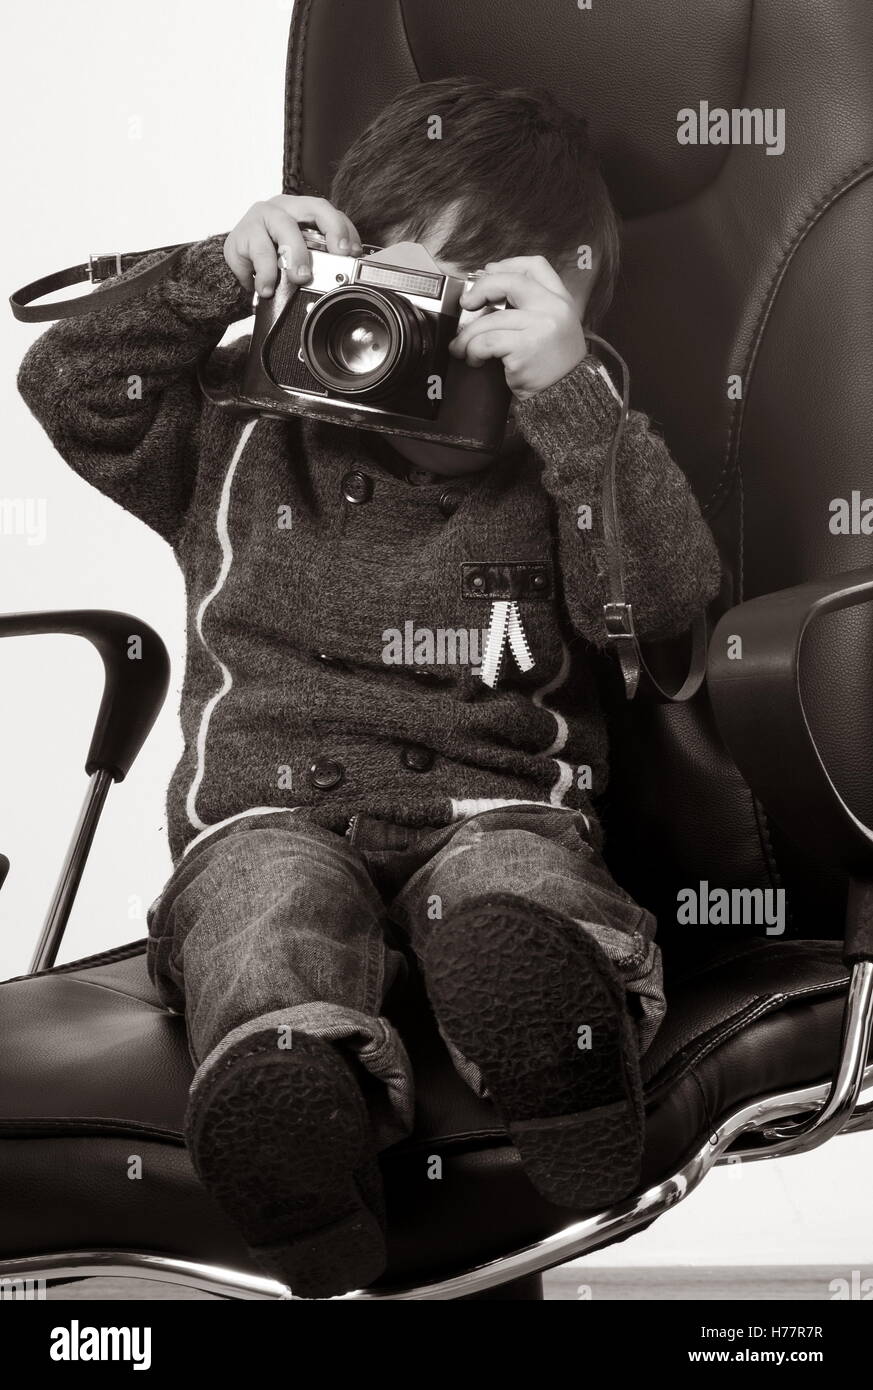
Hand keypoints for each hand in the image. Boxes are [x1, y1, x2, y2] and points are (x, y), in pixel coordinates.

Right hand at [223, 195, 362, 298]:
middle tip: (339, 255)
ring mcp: (261, 217)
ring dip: (297, 254)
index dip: (346, 230)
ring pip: (285, 227)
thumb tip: (342, 281)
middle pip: (315, 208)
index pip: (331, 213)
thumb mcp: (296, 257)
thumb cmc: (269, 260)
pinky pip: (259, 252)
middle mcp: (284, 208)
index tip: (355, 252)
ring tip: (301, 277)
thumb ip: (316, 261)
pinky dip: (267, 273)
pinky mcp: (242, 234)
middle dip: (332, 230)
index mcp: (302, 211)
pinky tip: (268, 288)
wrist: (233, 268)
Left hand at [449, 256, 587, 400]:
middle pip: (509, 282)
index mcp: (560, 300)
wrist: (565, 396)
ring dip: (468, 335)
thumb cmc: (553, 364)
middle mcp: (553, 309)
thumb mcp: (553, 326)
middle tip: (467, 304)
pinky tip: (474, 360)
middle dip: (481, 289)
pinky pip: (486, 342)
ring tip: (463, 348)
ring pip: (490, 320)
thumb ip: (530, 304)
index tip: (487, 274)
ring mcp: (540, 327)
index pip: (536, 266)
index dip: (507, 265)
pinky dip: (473, 351)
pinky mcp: (525, 348)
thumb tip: (490, 278)